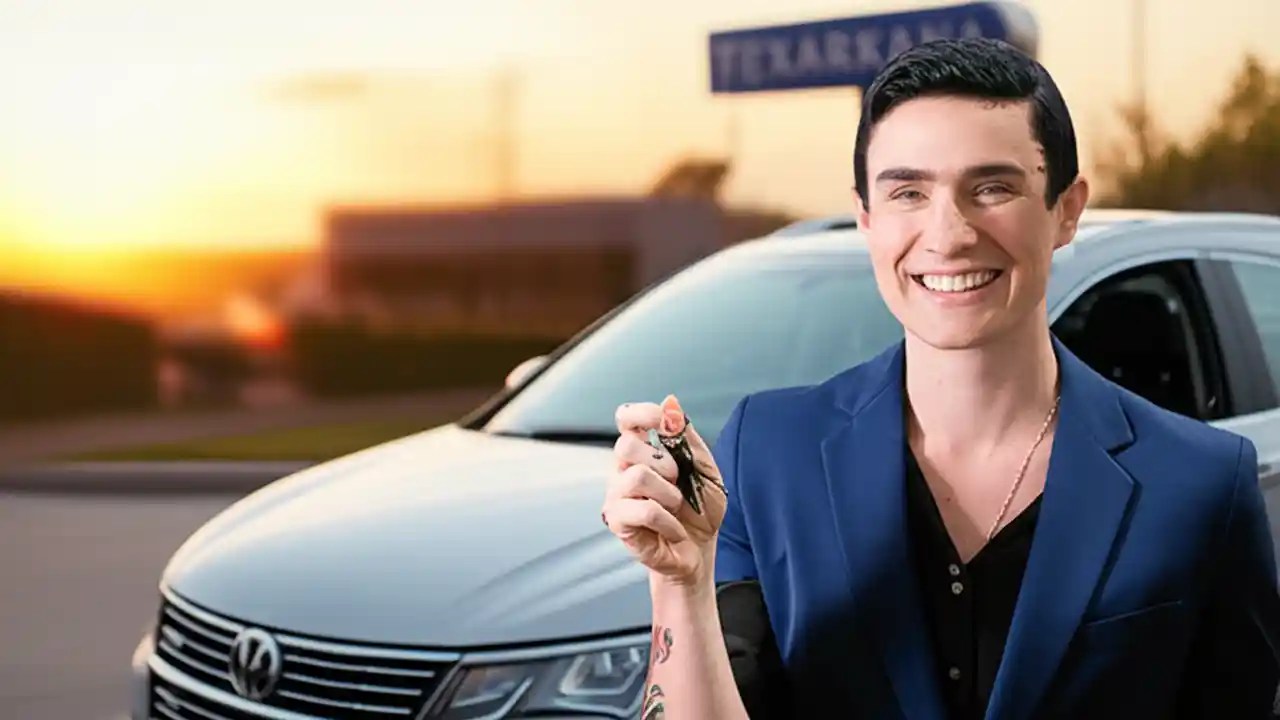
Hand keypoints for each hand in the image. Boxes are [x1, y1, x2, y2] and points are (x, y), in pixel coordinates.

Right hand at [602, 394, 727, 584]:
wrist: (700, 551)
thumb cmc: (700, 510)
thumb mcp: (705, 468)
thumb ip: (687, 438)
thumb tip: (670, 403)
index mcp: (643, 450)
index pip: (626, 417)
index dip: (643, 413)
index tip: (665, 422)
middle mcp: (623, 468)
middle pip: (626, 445)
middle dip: (664, 463)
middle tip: (677, 481)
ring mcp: (617, 495)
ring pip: (637, 477)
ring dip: (669, 494)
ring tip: (677, 507)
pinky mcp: (618, 521)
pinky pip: (643, 510)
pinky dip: (668, 521)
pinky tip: (674, 529)